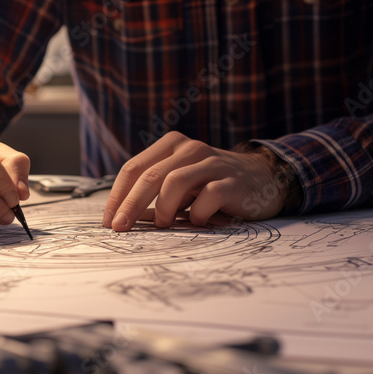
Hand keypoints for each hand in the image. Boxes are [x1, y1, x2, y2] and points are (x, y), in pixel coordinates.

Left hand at [103, 131, 286, 230]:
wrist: (264, 180)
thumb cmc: (214, 185)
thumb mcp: (182, 185)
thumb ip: (155, 197)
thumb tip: (122, 220)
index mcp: (172, 146)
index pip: (134, 168)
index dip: (117, 195)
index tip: (108, 220)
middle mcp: (191, 149)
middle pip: (150, 175)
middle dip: (130, 204)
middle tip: (120, 227)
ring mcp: (213, 163)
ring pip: (175, 182)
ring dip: (162, 208)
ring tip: (162, 225)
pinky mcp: (232, 181)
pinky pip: (208, 196)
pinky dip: (196, 213)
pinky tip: (197, 222)